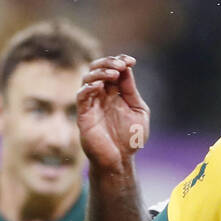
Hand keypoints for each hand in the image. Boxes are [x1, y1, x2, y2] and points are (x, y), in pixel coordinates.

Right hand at [77, 55, 150, 170]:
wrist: (121, 160)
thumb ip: (131, 91)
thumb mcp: (138, 110)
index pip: (113, 68)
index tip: (131, 61)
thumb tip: (126, 69)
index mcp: (115, 92)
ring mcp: (92, 104)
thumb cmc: (130, 138)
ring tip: (114, 74)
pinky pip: (81, 96)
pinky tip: (100, 87)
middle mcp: (102, 95)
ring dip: (100, 72)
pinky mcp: (84, 115)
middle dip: (109, 62)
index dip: (120, 60)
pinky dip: (89, 88)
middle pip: (97, 68)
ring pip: (87, 78)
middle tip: (121, 65)